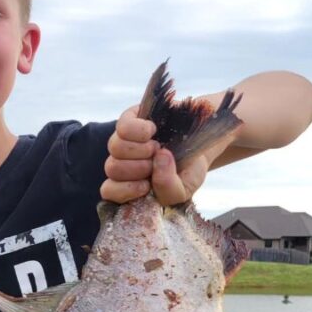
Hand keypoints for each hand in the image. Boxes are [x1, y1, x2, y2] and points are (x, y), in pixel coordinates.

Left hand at [100, 105, 236, 205]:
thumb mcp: (186, 187)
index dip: (126, 190)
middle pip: (113, 168)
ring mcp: (122, 140)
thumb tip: (159, 159)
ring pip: (115, 148)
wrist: (203, 139)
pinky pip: (123, 127)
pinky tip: (153, 130)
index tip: (147, 186)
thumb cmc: (189, 168)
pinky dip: (140, 130)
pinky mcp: (128, 119)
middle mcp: (121, 163)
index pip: (109, 191)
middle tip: (158, 162)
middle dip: (140, 168)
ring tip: (158, 147)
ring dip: (142, 149)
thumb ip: (170, 190)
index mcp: (128, 185)